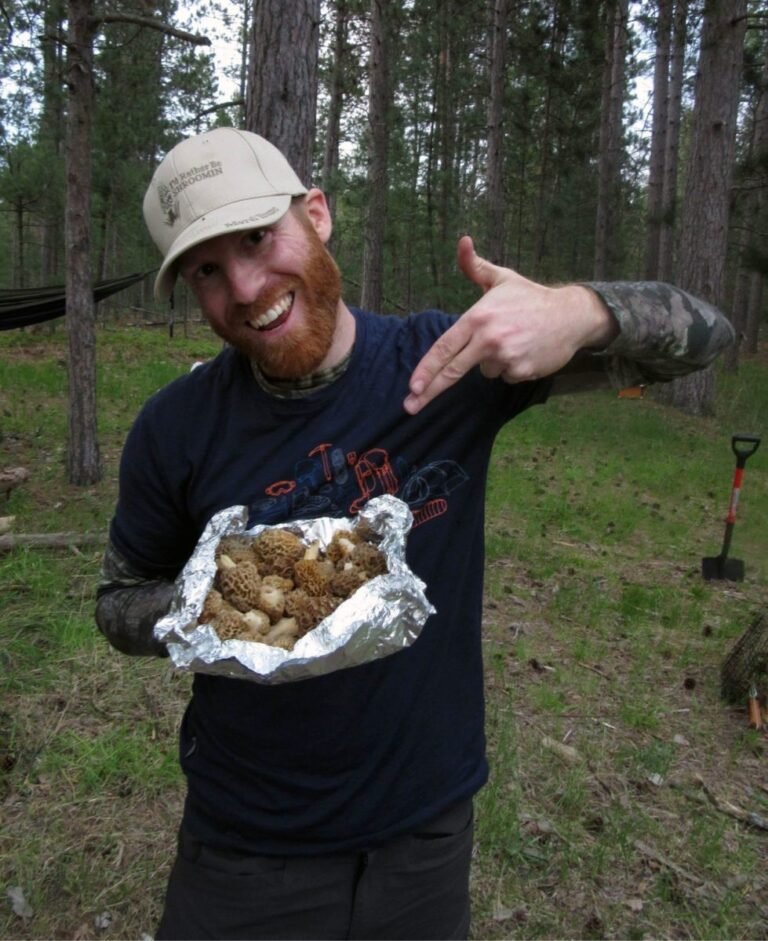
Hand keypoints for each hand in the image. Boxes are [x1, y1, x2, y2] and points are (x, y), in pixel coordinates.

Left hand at [403, 236, 616, 414]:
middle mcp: (488, 339)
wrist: (571, 315)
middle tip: (411, 406)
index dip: (425, 369)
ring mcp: (506, 356)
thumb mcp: (501, 279)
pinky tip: (525, 350)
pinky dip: (511, 367)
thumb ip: (475, 266)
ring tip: (513, 340)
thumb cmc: (531, 297)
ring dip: (493, 361)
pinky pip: (505, 376)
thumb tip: (462, 241)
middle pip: (452, 371)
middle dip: (429, 391)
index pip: (444, 347)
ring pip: (484, 370)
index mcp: (478, 318)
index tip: (412, 387)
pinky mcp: (521, 371)